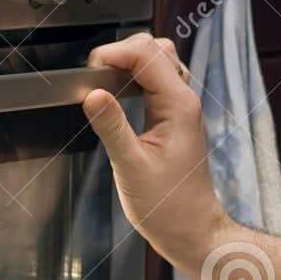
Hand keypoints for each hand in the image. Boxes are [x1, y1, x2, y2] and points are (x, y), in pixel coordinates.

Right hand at [83, 33, 229, 270]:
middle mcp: (184, 101)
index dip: (113, 54)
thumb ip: (112, 127)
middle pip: (155, 49)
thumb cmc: (169, 207)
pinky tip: (117, 98)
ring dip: (129, 65)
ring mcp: (181, 109)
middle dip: (122, 53)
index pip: (146, 55)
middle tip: (95, 78)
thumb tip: (92, 94)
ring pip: (158, 63)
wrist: (192, 230)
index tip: (89, 73)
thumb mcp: (131, 167)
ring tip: (103, 86)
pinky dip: (135, 80)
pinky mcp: (174, 119)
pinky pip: (156, 84)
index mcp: (178, 106)